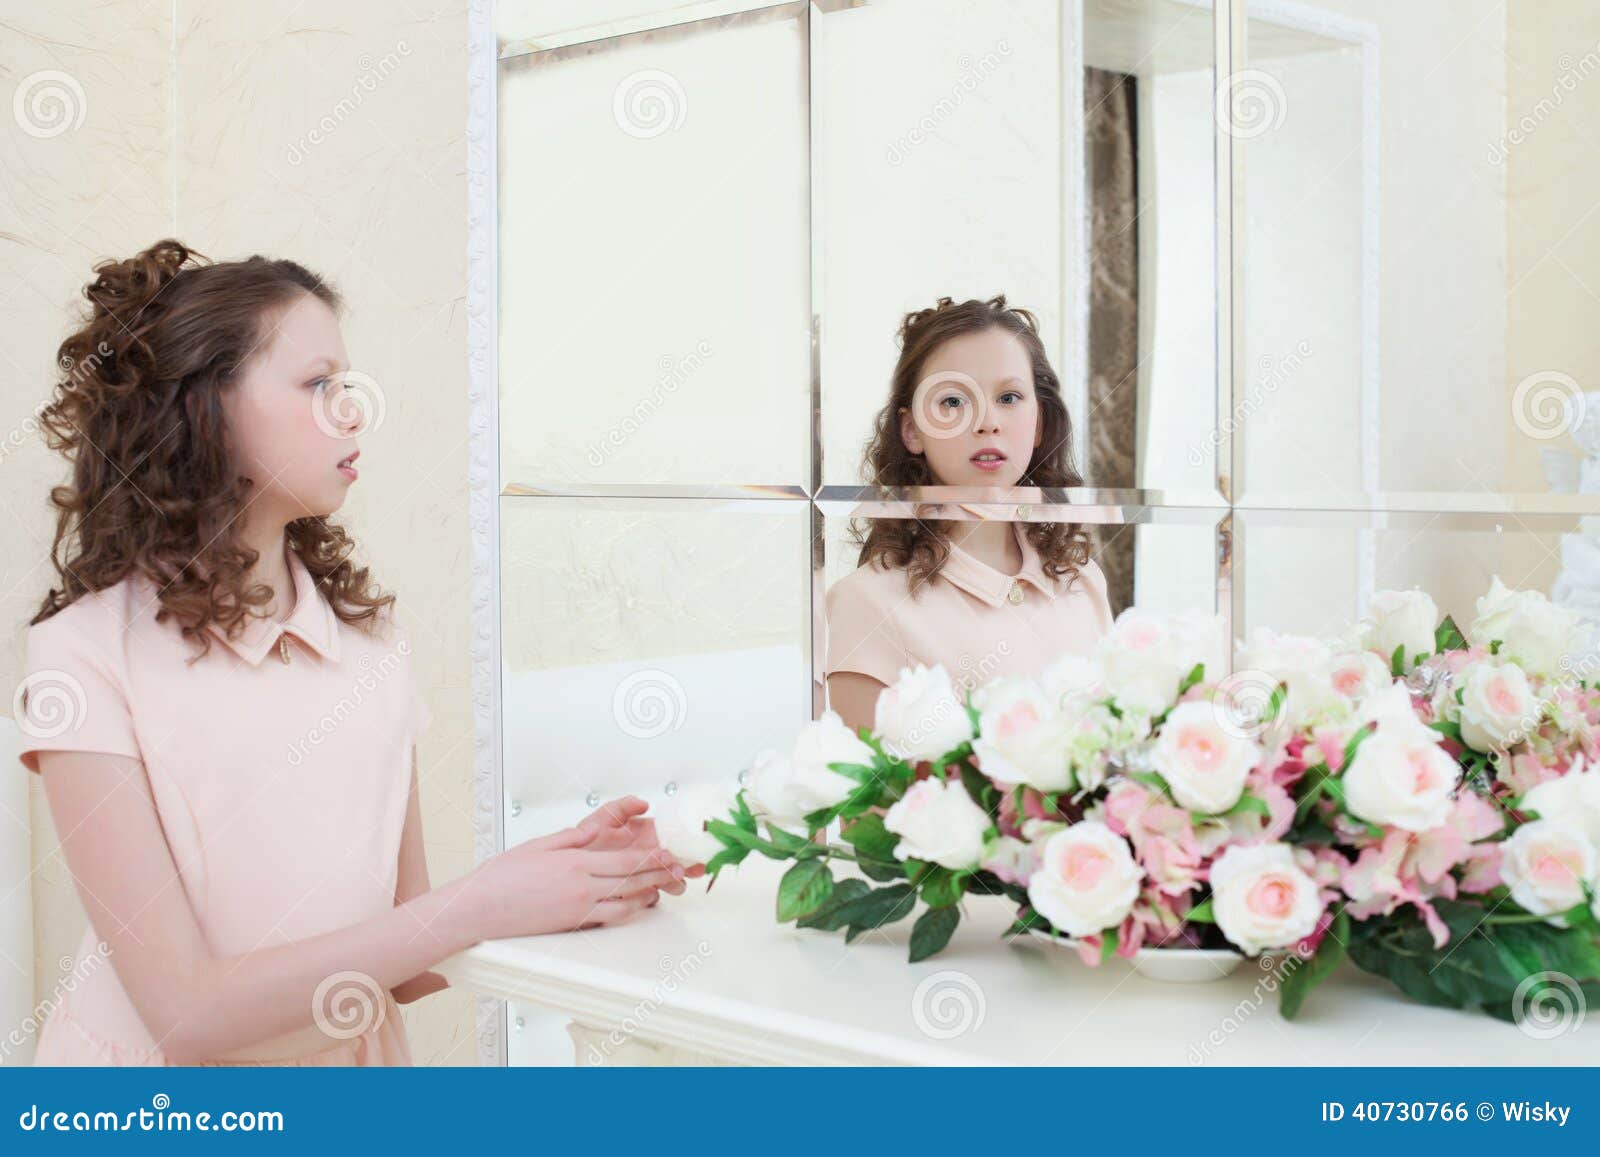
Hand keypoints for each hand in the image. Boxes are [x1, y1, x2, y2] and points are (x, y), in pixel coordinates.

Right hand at [466, 799, 686, 937]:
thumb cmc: (502, 876)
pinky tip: (634, 907)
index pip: (625, 860)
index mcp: (575, 863)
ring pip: (624, 904)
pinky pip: (606, 919)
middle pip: (631, 881)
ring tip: (663, 889)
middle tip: (679, 871)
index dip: (651, 858)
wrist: (479, 909)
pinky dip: (625, 912)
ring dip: (646, 895)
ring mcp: (577, 910)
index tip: (669, 854)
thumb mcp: (539, 845)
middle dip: (658, 875)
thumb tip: (595, 830)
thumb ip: (571, 838)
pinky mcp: (570, 927)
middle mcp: (581, 887)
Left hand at [574, 795, 705, 882]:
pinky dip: (654, 895)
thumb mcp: (603, 818)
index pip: (672, 836)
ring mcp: (642, 874)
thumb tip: (645, 803)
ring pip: (667, 879)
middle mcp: (648, 855)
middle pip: (675, 860)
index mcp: (646, 834)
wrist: (568, 868)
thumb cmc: (586, 840)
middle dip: (688, 864)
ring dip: (674, 881)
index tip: (693, 843)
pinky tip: (653, 893)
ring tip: (676, 882)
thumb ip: (623, 807)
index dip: (684, 840)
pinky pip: (650, 896)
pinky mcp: (634, 892)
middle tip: (695, 868)